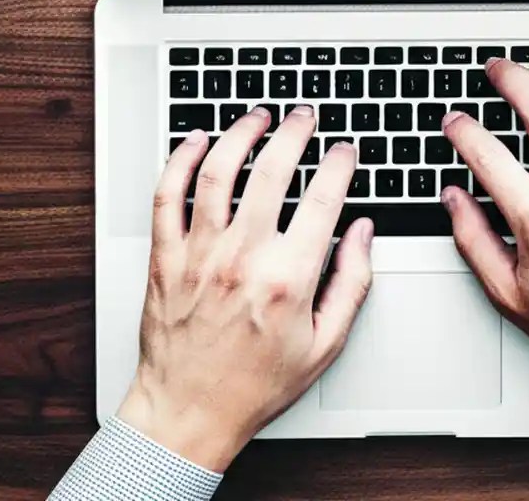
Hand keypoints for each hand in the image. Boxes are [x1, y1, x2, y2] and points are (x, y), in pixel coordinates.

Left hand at [117, 106, 373, 470]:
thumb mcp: (325, 344)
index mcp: (288, 279)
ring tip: (257, 116)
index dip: (339, 164)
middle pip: (272, 171)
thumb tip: (364, 234)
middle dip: (295, 132)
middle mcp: (242, 258)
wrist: (188, 411)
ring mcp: (199, 254)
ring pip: (218, 171)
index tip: (345, 150)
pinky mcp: (164, 258)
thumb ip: (352, 284)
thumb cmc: (254, 385)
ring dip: (241, 133)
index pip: (322, 199)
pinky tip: (196, 141)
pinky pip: (167, 195)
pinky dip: (180, 160)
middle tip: (304, 116)